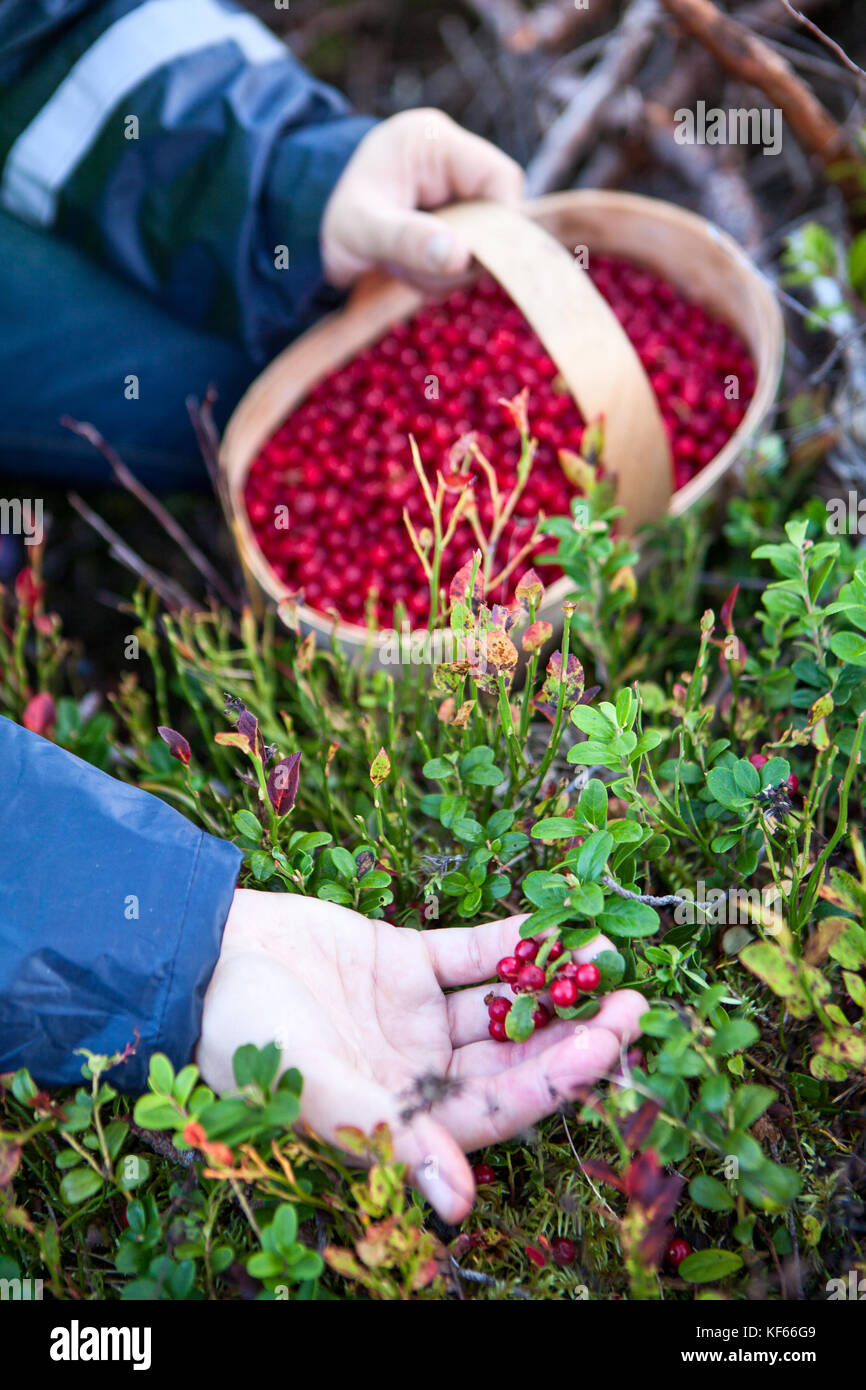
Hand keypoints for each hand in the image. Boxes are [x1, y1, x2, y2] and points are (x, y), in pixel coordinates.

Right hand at [196, 888, 646, 1221]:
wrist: (199, 956)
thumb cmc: (243, 1034)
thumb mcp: (316, 1086)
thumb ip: (391, 1136)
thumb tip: (460, 1207)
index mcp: (405, 1113)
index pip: (500, 1106)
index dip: (557, 1080)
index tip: (609, 1047)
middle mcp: (421, 1068)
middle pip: (515, 1056)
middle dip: (575, 1034)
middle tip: (635, 1006)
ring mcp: (416, 1013)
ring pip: (503, 1003)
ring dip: (553, 984)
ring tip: (609, 957)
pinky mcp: (405, 959)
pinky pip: (470, 952)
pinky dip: (512, 940)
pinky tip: (556, 925)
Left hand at [320, 108, 523, 291]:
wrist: (305, 223)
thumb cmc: (331, 215)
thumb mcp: (364, 229)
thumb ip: (409, 241)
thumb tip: (461, 258)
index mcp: (433, 141)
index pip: (501, 178)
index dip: (500, 223)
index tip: (468, 261)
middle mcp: (450, 160)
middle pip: (495, 215)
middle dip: (462, 256)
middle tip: (417, 272)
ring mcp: (451, 191)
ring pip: (482, 241)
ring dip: (448, 270)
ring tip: (402, 269)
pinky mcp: (447, 218)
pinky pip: (465, 253)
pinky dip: (441, 273)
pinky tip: (410, 271)